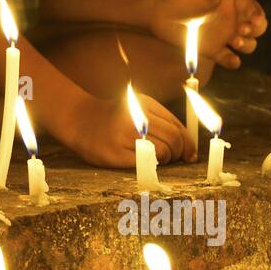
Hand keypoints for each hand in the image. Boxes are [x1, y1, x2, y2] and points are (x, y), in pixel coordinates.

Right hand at [68, 92, 193, 167]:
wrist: (79, 119)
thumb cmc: (115, 117)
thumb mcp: (138, 108)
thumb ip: (163, 120)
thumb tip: (189, 146)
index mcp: (144, 104)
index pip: (176, 126)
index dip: (188, 142)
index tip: (191, 153)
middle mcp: (135, 118)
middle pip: (172, 138)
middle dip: (180, 152)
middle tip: (177, 158)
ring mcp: (124, 136)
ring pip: (162, 151)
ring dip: (167, 158)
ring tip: (161, 159)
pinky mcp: (114, 154)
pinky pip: (145, 163)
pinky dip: (153, 165)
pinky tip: (148, 162)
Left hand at [148, 0, 267, 68]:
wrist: (159, 12)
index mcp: (233, 3)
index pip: (254, 10)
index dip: (258, 15)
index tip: (255, 20)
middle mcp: (233, 20)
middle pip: (256, 29)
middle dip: (255, 30)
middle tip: (242, 29)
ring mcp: (224, 37)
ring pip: (247, 44)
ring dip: (247, 44)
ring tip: (234, 41)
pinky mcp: (213, 51)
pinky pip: (229, 59)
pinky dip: (234, 61)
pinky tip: (232, 59)